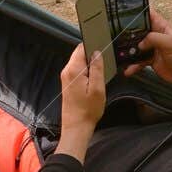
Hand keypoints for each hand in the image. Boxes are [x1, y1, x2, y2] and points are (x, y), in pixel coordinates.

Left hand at [57, 44, 105, 160]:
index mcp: (74, 70)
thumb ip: (97, 68)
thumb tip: (97, 53)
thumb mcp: (98, 88)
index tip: (102, 45)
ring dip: (90, 64)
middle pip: (80, 53)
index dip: (92, 44)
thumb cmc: (87, 110)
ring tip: (101, 71)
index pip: (81, 47)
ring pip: (79, 62)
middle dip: (92, 54)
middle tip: (105, 61)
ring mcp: (66, 77)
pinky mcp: (68, 83)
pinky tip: (95, 79)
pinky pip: (78, 70)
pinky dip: (87, 71)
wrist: (76, 127)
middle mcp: (67, 71)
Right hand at [128, 7, 171, 87]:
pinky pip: (138, 61)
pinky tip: (128, 70)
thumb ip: (153, 38)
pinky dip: (132, 65)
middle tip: (117, 36)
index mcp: (161, 27)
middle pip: (138, 31)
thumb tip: (139, 43)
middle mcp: (155, 36)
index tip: (126, 11)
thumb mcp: (169, 42)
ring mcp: (152, 48)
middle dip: (128, 33)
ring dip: (128, 52)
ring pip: (136, 47)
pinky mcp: (150, 60)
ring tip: (120, 56)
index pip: (149, 15)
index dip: (139, 11)